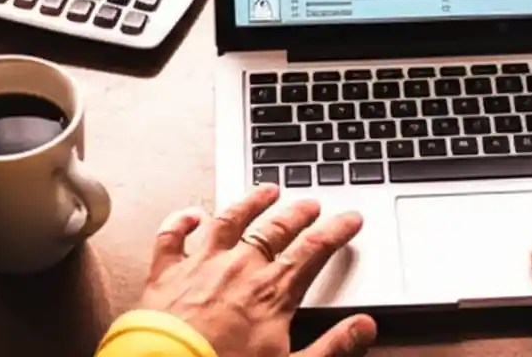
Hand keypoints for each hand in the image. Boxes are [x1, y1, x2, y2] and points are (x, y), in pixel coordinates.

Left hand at [139, 184, 376, 356]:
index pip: (315, 250)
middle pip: (276, 229)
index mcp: (273, 292)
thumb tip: (364, 326)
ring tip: (266, 191)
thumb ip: (332, 346)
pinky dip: (182, 220)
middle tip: (311, 203)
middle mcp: (240, 268)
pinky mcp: (167, 273)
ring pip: (231, 220)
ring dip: (251, 203)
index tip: (350, 219)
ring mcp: (202, 265)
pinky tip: (192, 213)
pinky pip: (173, 236)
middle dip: (298, 213)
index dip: (336, 231)